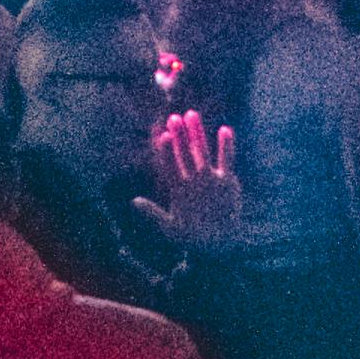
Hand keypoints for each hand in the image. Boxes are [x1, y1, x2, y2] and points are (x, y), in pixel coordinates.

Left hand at [149, 115, 249, 249]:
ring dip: (197, 134)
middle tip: (173, 118)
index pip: (169, 165)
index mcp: (178, 188)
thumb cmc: (193, 238)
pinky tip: (224, 130)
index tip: (162, 137)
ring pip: (202, 151)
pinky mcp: (226, 180)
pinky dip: (226, 146)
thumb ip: (153, 214)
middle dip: (179, 137)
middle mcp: (192, 179)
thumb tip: (133, 201)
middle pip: (184, 153)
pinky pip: (226, 160)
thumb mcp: (170, 228)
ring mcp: (209, 178)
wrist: (219, 244)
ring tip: (192, 115)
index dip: (166, 152)